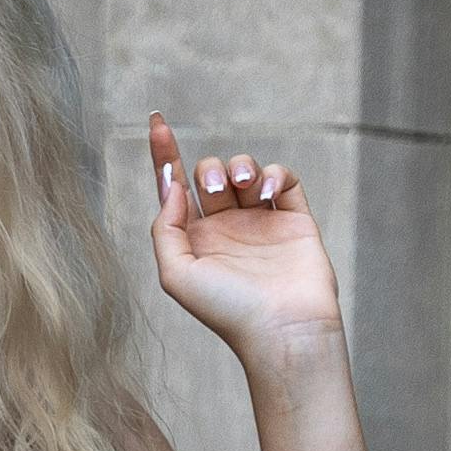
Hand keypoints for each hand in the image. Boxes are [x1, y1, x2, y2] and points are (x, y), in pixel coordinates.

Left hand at [146, 112, 343, 367]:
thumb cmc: (227, 309)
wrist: (282, 328)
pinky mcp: (294, 218)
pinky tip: (266, 192)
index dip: (163, 154)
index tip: (155, 121)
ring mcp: (261, 221)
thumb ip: (165, 227)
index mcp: (194, 239)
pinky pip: (283, 177)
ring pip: (245, 169)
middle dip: (209, 170)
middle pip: (209, 172)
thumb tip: (171, 185)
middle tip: (218, 189)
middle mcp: (226, 227)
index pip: (175, 187)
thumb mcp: (176, 274)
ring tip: (242, 186)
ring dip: (239, 166)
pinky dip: (274, 174)